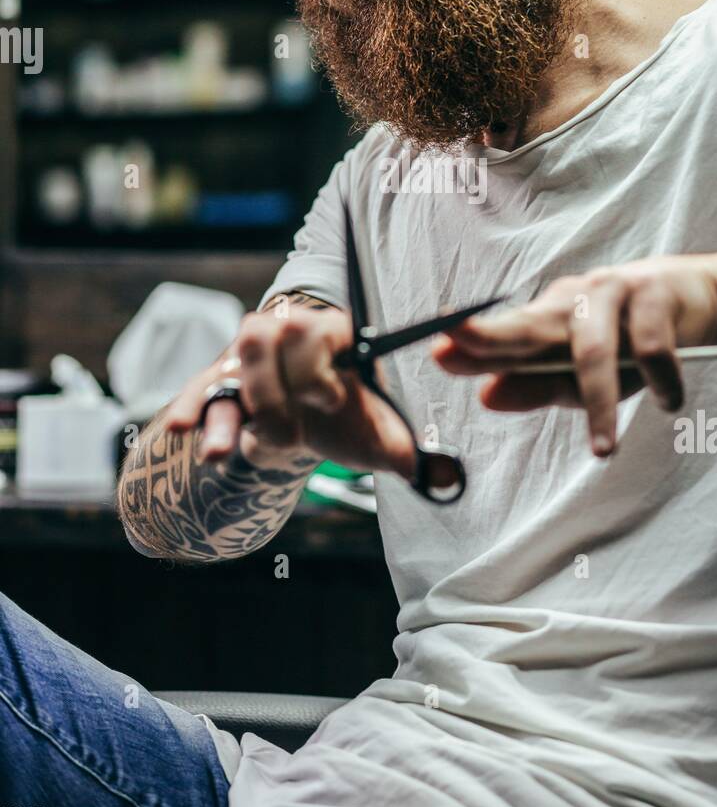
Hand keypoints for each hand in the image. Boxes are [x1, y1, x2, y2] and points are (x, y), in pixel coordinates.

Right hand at [163, 306, 415, 481]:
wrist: (303, 428)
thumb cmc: (343, 424)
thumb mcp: (376, 437)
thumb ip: (410, 454)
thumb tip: (446, 478)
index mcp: (331, 336)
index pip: (317, 328)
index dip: (317, 362)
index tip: (328, 402)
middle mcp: (284, 336)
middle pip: (265, 336)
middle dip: (272, 390)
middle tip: (291, 437)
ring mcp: (246, 359)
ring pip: (228, 367)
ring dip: (227, 411)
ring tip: (222, 454)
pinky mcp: (216, 385)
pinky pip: (197, 390)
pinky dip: (187, 408)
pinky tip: (179, 431)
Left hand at [432, 252, 716, 456]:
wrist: (696, 296)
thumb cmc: (627, 338)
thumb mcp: (582, 371)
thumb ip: (537, 385)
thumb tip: (486, 397)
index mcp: (549, 319)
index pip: (504, 334)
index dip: (471, 343)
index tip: (438, 354)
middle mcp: (572, 300)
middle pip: (529, 326)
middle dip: (491, 339)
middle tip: (452, 350)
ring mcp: (612, 292)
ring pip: (593, 351)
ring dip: (599, 404)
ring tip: (604, 450)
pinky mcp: (654, 293)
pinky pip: (650, 346)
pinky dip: (660, 380)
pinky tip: (668, 400)